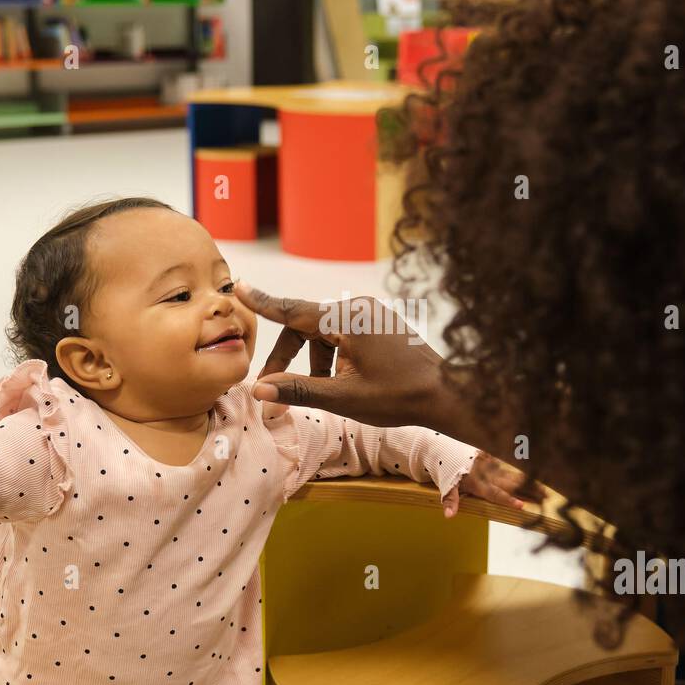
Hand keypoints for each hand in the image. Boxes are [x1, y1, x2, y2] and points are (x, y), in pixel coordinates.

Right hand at [234, 279, 453, 429]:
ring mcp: (371, 314)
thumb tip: (260, 389)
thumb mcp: (343, 397)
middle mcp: (358, 308)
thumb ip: (299, 389)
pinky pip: (344, 335)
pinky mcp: (380, 324)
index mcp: (347, 319)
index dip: (263, 303)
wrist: (445, 394)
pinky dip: (333, 357)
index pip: (294, 310)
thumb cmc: (398, 396)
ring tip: (322, 393)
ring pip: (325, 334)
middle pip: (307, 326)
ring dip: (314, 362)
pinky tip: (343, 383)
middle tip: (273, 388)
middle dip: (288, 357)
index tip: (238, 287)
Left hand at [443, 451, 549, 517]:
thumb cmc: (446, 470)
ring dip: (529, 483)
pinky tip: (536, 476)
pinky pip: (508, 465)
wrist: (442, 446)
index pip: (496, 494)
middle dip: (530, 491)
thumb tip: (449, 516)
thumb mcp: (446, 486)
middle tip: (547, 498)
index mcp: (478, 482)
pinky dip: (521, 472)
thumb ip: (450, 501)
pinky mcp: (492, 457)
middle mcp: (488, 473)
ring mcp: (491, 465)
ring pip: (514, 476)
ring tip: (545, 490)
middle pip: (512, 484)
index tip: (522, 505)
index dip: (509, 500)